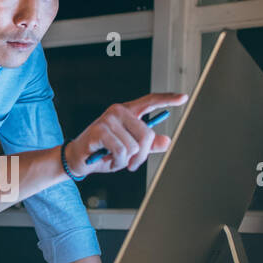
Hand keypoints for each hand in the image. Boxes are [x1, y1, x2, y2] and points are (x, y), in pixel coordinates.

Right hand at [66, 92, 187, 175]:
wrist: (78, 159)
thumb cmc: (104, 152)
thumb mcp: (130, 151)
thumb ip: (148, 146)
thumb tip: (167, 141)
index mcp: (127, 112)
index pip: (150, 101)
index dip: (167, 99)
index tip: (184, 98)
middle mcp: (118, 111)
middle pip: (147, 134)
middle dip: (142, 155)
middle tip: (133, 164)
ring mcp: (108, 119)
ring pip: (134, 146)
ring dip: (126, 160)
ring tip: (114, 158)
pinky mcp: (99, 131)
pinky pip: (121, 151)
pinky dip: (117, 161)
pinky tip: (107, 159)